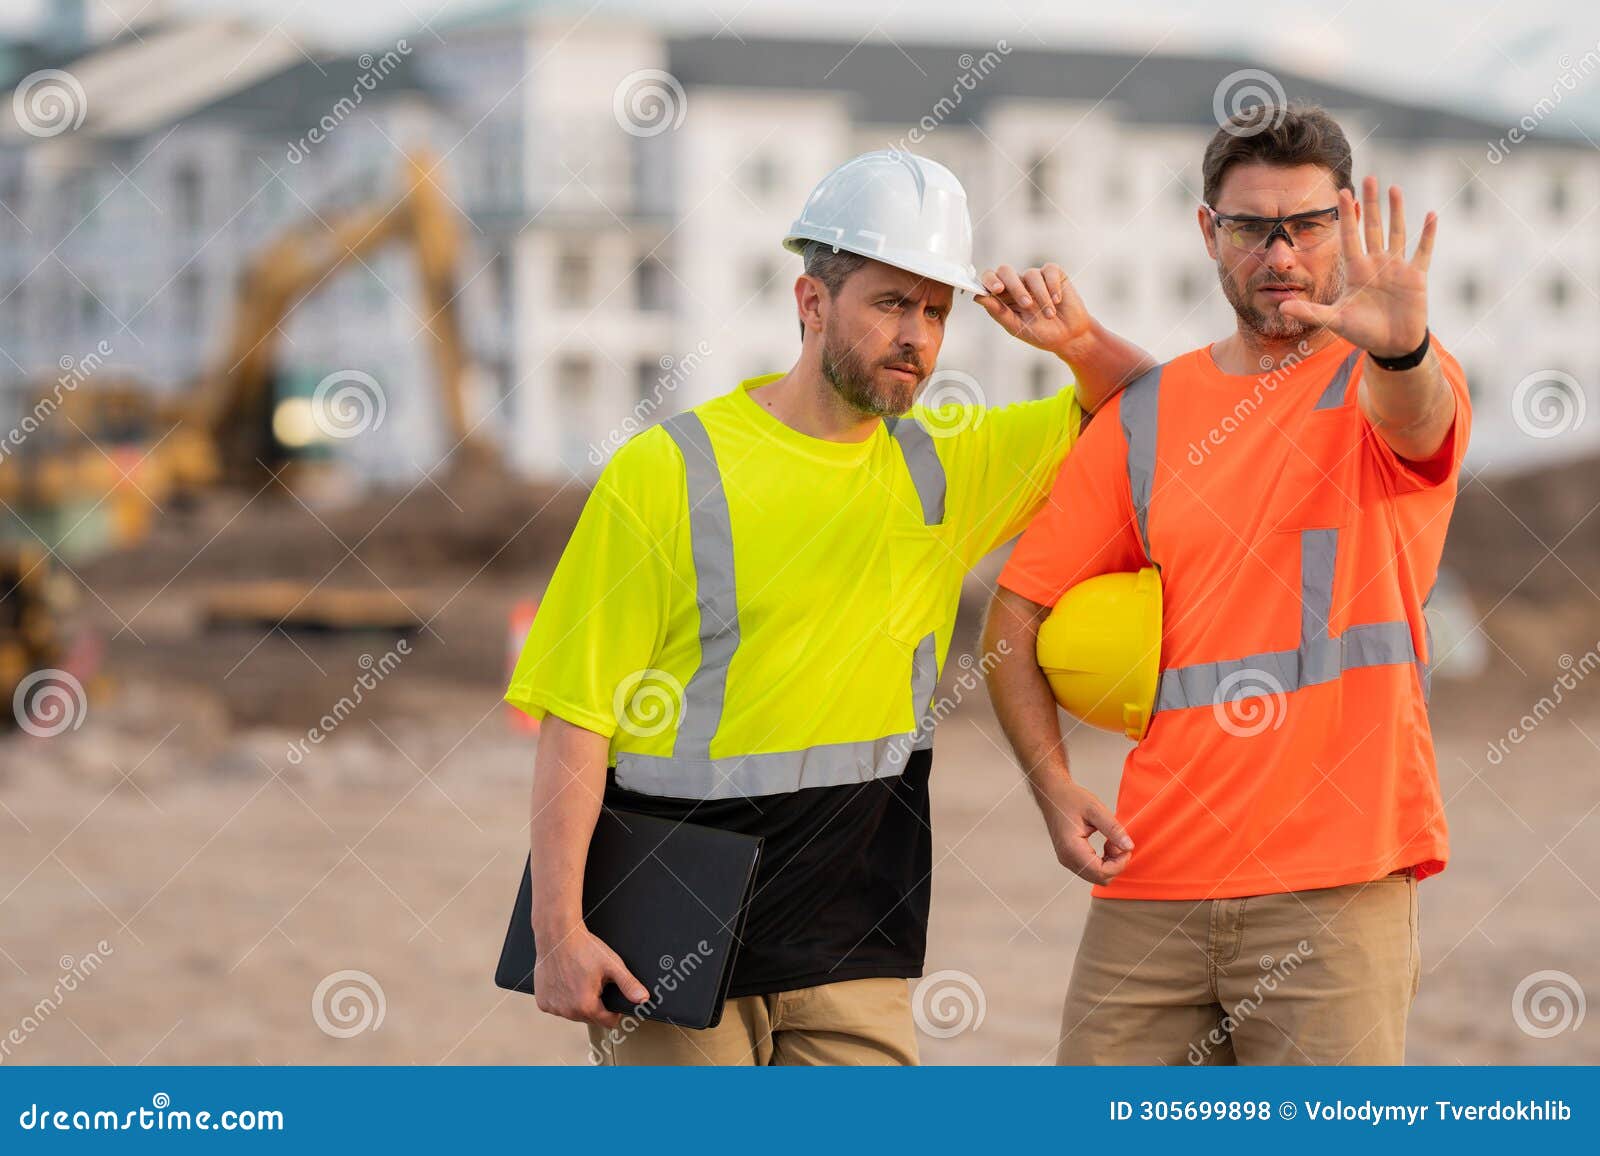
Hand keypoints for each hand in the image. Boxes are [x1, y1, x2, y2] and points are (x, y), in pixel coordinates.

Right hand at [533, 924, 648, 1026]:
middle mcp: (567, 1011)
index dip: (614, 1011)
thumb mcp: (612, 965)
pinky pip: (558, 1007)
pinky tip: (565, 981)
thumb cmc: (583, 947)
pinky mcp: (542, 1001)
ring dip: (578, 1002)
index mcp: (586, 1006)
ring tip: (579, 979)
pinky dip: (562, 998)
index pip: (608, 1022)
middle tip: (594, 981)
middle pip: (590, 1018)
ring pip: (573, 1013)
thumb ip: (629, 985)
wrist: (557, 935)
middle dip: (596, 1004)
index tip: (611, 995)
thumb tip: (642, 999)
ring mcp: (553, 1007)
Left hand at [977, 262, 1094, 357]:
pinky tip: (1057, 301)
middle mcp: (1017, 283)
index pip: (990, 279)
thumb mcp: (1016, 326)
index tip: (996, 289)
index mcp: (1003, 296)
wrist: (1068, 337)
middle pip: (1006, 271)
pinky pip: (1049, 271)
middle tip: (1027, 304)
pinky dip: (1053, 286)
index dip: (990, 280)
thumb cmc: (1040, 333)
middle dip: (1015, 287)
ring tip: (1049, 315)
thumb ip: (998, 312)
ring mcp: (1035, 278)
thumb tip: (978, 298)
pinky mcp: (1054, 274)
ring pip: (1030, 274)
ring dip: (1041, 296)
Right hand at [1042, 781, 1133, 885]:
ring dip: (1110, 863)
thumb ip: (1113, 829)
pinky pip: (1091, 870)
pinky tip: (1105, 846)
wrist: (1052, 795)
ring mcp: (1067, 860)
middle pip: (1100, 878)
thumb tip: (1128, 847)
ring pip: (1096, 876)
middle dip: (1116, 864)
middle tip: (1119, 843)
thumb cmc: (1070, 799)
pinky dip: (1103, 861)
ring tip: (1111, 842)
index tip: (1126, 848)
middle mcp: (1067, 859)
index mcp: (1072, 848)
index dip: (1119, 864)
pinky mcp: (1070, 858)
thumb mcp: (1095, 809)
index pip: (1101, 872)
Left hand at [1277, 175, 1434, 358]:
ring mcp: (1397, 268)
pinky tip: (1431, 215)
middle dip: (1371, 204)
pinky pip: (1422, 252)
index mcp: (1356, 270)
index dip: (1347, 216)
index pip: (1350, 237)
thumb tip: (1281, 306)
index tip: (1342, 193)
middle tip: (1369, 178)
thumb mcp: (1335, 320)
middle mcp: (1376, 264)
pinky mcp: (1416, 277)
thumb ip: (1310, 312)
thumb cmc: (1363, 332)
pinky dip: (1427, 235)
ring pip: (1397, 233)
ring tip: (1394, 188)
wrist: (1390, 345)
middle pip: (1373, 228)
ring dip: (1396, 211)